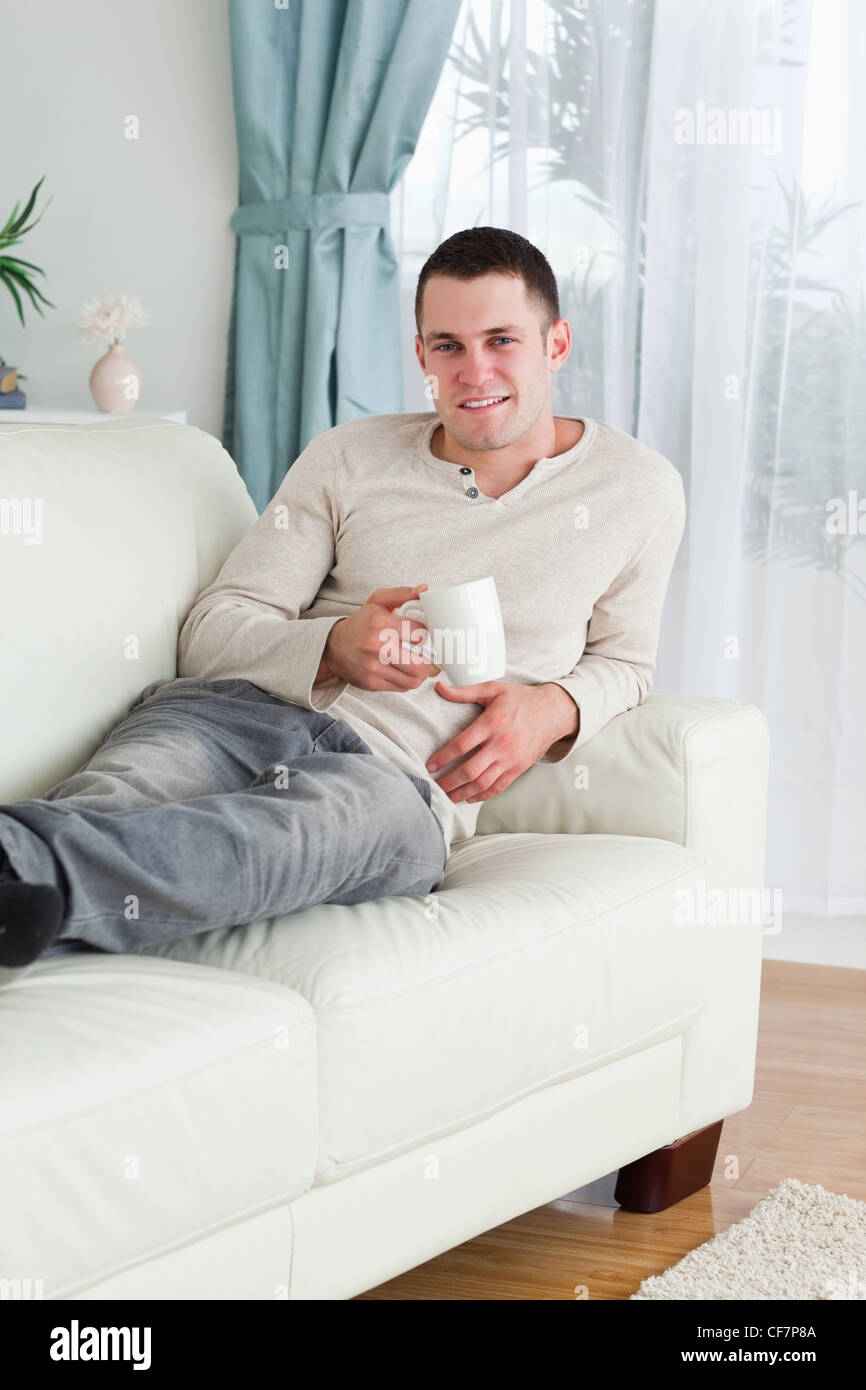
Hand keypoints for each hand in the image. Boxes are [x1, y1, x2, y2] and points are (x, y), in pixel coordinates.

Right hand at [317, 583, 440, 691]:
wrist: (333, 647)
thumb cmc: (360, 624)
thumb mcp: (377, 602)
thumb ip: (402, 594)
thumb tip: (425, 589)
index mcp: (381, 624)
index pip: (420, 633)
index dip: (427, 635)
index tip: (425, 635)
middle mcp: (377, 647)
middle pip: (420, 665)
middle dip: (431, 663)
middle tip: (432, 657)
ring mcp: (374, 668)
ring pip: (413, 680)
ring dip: (422, 674)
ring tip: (420, 665)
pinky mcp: (372, 683)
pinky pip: (401, 687)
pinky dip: (408, 681)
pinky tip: (406, 671)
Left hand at [425, 679, 578, 802]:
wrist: (554, 711)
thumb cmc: (521, 699)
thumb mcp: (493, 689)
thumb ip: (465, 691)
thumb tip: (439, 687)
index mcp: (491, 723)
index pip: (462, 745)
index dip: (443, 758)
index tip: (430, 766)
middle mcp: (501, 744)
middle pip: (470, 770)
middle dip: (449, 782)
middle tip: (435, 787)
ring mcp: (511, 759)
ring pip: (482, 783)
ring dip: (462, 793)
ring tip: (448, 797)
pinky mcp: (519, 768)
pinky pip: (498, 787)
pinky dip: (482, 795)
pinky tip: (469, 798)